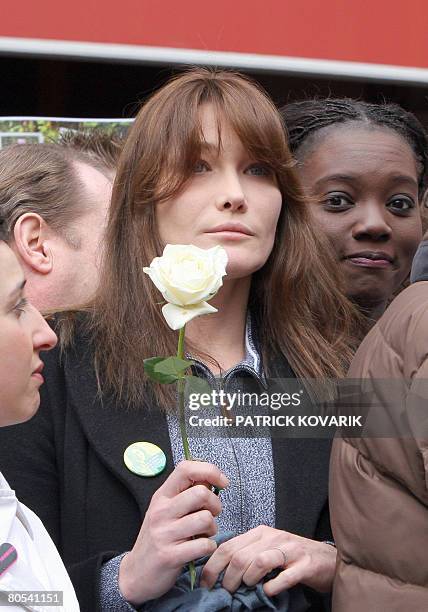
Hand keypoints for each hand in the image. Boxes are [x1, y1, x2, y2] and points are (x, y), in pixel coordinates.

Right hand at [119, 460, 228, 604]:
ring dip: (212, 528)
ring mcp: (164, 533)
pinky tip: (200, 548)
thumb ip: (186, 494)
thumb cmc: (158, 538)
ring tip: (203, 534)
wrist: (135, 573)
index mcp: (162, 496)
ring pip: (205, 518)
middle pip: (201, 493)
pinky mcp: (169, 555)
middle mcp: (161, 511)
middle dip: (215, 504)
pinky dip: (209, 547)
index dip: (209, 470)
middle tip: (211, 515)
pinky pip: (204, 545)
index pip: (185, 469)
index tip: (222, 482)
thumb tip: (211, 480)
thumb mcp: (166, 510)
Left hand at [200, 525, 335, 595]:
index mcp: (259, 533)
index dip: (212, 566)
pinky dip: (274, 586)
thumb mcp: (266, 549)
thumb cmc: (292, 556)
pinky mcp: (305, 564)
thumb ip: (246, 554)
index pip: (228, 546)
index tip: (206, 583)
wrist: (326, 558)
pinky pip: (285, 576)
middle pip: (240, 556)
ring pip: (259, 562)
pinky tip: (269, 591)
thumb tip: (219, 572)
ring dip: (248, 580)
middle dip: (228, 578)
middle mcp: (273, 537)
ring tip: (248, 588)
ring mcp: (290, 550)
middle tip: (227, 592)